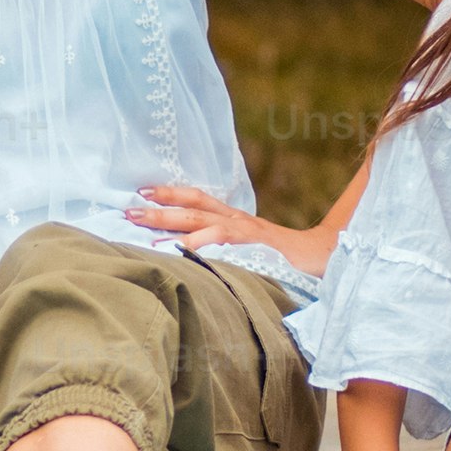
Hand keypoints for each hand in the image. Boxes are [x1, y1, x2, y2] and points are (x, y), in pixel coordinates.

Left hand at [132, 182, 331, 270]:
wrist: (322, 259)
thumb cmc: (279, 257)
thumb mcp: (245, 247)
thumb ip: (219, 245)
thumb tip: (183, 250)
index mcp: (232, 218)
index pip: (197, 199)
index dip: (170, 192)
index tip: (142, 190)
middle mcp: (236, 221)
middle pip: (193, 210)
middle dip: (160, 210)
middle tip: (128, 211)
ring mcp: (247, 234)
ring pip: (205, 225)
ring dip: (174, 229)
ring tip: (147, 235)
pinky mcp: (257, 250)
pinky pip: (227, 248)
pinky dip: (205, 250)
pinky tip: (184, 257)